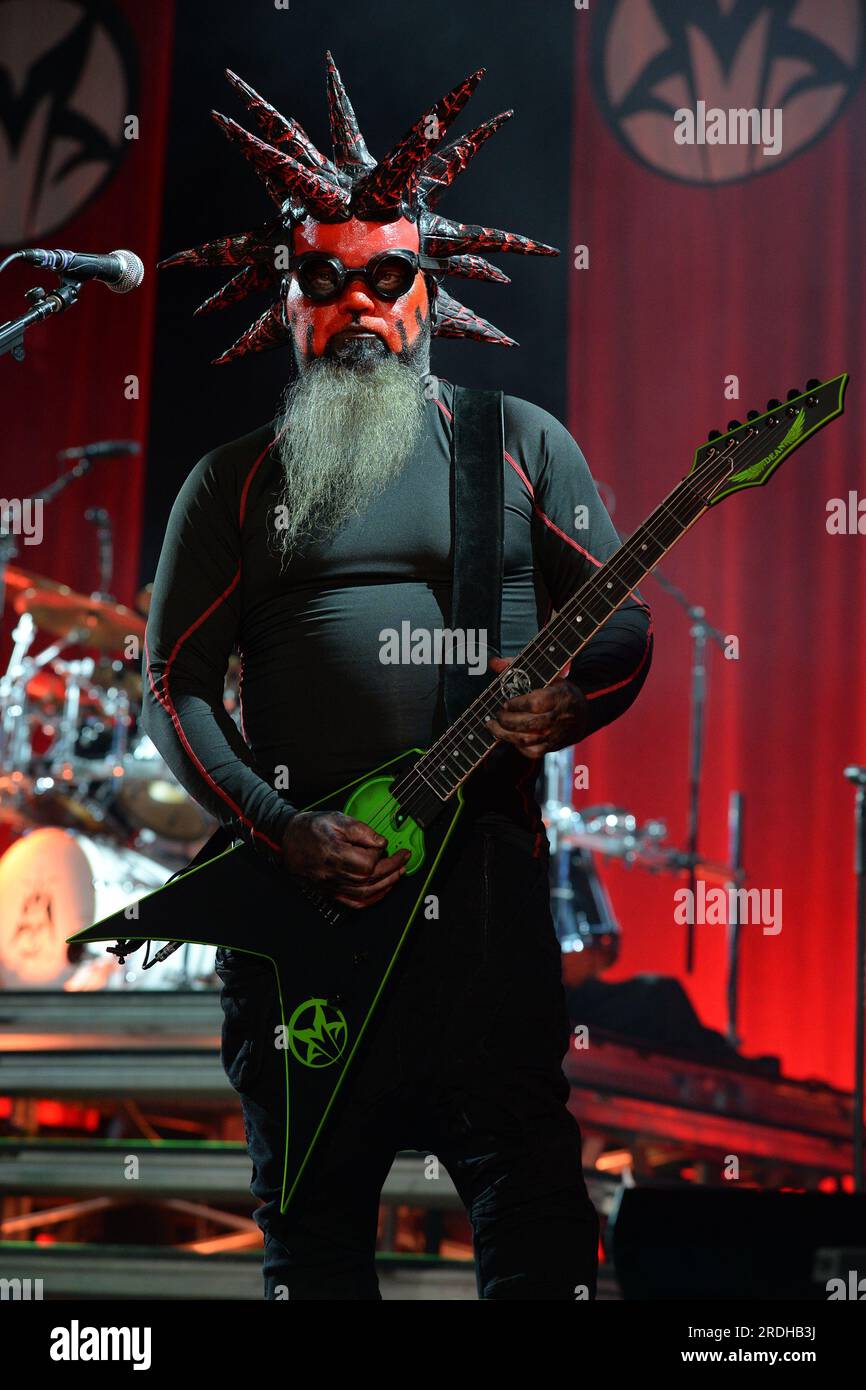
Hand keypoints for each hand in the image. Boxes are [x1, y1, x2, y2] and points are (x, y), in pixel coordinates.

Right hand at [280, 810, 410, 908]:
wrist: (286, 839)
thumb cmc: (309, 828)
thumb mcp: (336, 818)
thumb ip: (361, 830)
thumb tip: (380, 843)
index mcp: (333, 854)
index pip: (367, 862)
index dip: (378, 853)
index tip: (381, 843)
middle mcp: (332, 873)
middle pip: (369, 880)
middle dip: (391, 869)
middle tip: (403, 859)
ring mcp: (330, 885)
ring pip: (364, 893)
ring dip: (386, 884)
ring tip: (398, 873)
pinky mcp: (329, 891)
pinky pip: (353, 902)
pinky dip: (371, 899)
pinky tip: (382, 891)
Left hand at [485, 656, 588, 758]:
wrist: (582, 714)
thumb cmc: (559, 692)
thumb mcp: (546, 676)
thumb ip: (518, 669)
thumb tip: (495, 662)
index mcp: (559, 697)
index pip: (535, 704)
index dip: (517, 705)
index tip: (506, 703)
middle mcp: (558, 718)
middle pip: (527, 723)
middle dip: (506, 720)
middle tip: (498, 714)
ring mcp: (555, 734)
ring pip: (526, 740)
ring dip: (505, 734)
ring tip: (494, 726)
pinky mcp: (552, 747)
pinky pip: (532, 752)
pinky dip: (517, 746)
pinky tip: (509, 738)